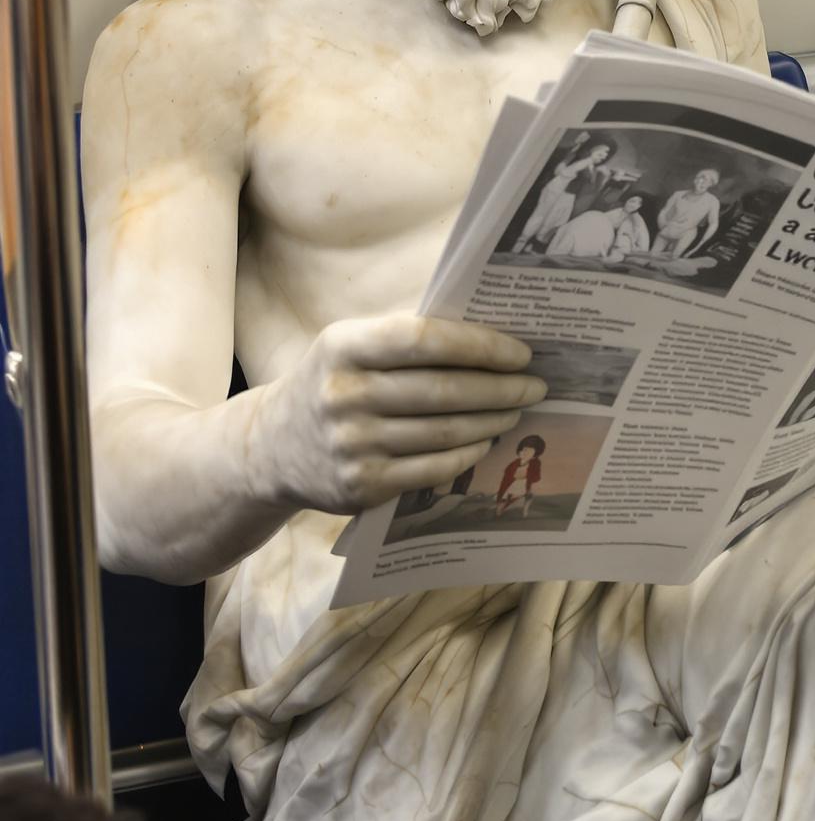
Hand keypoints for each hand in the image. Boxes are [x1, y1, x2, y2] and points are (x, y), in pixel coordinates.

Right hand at [252, 313, 544, 516]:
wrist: (271, 448)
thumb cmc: (332, 382)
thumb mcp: (350, 345)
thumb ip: (406, 336)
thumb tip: (489, 333)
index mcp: (343, 346)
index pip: (425, 339)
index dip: (480, 345)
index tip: (521, 352)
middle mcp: (343, 395)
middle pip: (443, 391)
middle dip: (501, 388)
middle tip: (537, 385)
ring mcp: (351, 445)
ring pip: (444, 432)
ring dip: (492, 421)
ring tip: (517, 410)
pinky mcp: (360, 487)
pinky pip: (432, 469)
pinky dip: (467, 454)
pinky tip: (485, 440)